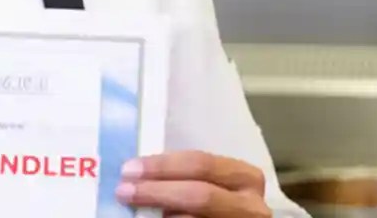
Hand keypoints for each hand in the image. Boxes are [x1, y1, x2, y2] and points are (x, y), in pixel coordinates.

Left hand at [116, 151, 270, 217]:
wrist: (225, 217)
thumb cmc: (213, 200)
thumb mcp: (208, 182)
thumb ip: (183, 176)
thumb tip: (137, 171)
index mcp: (246, 177)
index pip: (201, 163)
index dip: (162, 166)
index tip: (129, 169)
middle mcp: (252, 205)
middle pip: (199, 195)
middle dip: (157, 191)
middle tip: (123, 191)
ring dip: (159, 215)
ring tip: (135, 212)